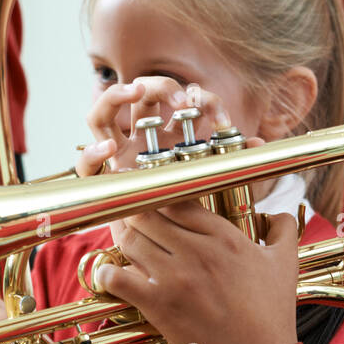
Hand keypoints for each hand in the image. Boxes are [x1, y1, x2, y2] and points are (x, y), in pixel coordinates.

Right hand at [78, 78, 258, 252]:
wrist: (171, 256)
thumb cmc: (195, 215)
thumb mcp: (215, 184)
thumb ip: (234, 161)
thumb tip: (258, 142)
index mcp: (174, 135)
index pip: (185, 102)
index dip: (205, 102)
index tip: (223, 119)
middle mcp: (142, 140)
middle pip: (141, 95)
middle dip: (160, 86)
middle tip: (182, 100)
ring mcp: (118, 155)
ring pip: (103, 111)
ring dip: (116, 94)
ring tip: (133, 92)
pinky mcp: (101, 181)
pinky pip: (85, 163)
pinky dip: (93, 152)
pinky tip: (109, 148)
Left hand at [95, 204, 299, 343]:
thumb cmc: (271, 312)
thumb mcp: (286, 263)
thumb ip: (283, 228)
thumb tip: (281, 213)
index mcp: (225, 236)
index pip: (179, 199)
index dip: (160, 193)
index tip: (151, 192)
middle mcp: (197, 251)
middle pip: (149, 214)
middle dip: (134, 209)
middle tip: (125, 209)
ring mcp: (175, 278)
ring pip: (131, 240)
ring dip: (120, 235)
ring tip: (118, 234)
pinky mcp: (159, 305)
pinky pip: (119, 280)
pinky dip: (108, 274)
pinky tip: (109, 273)